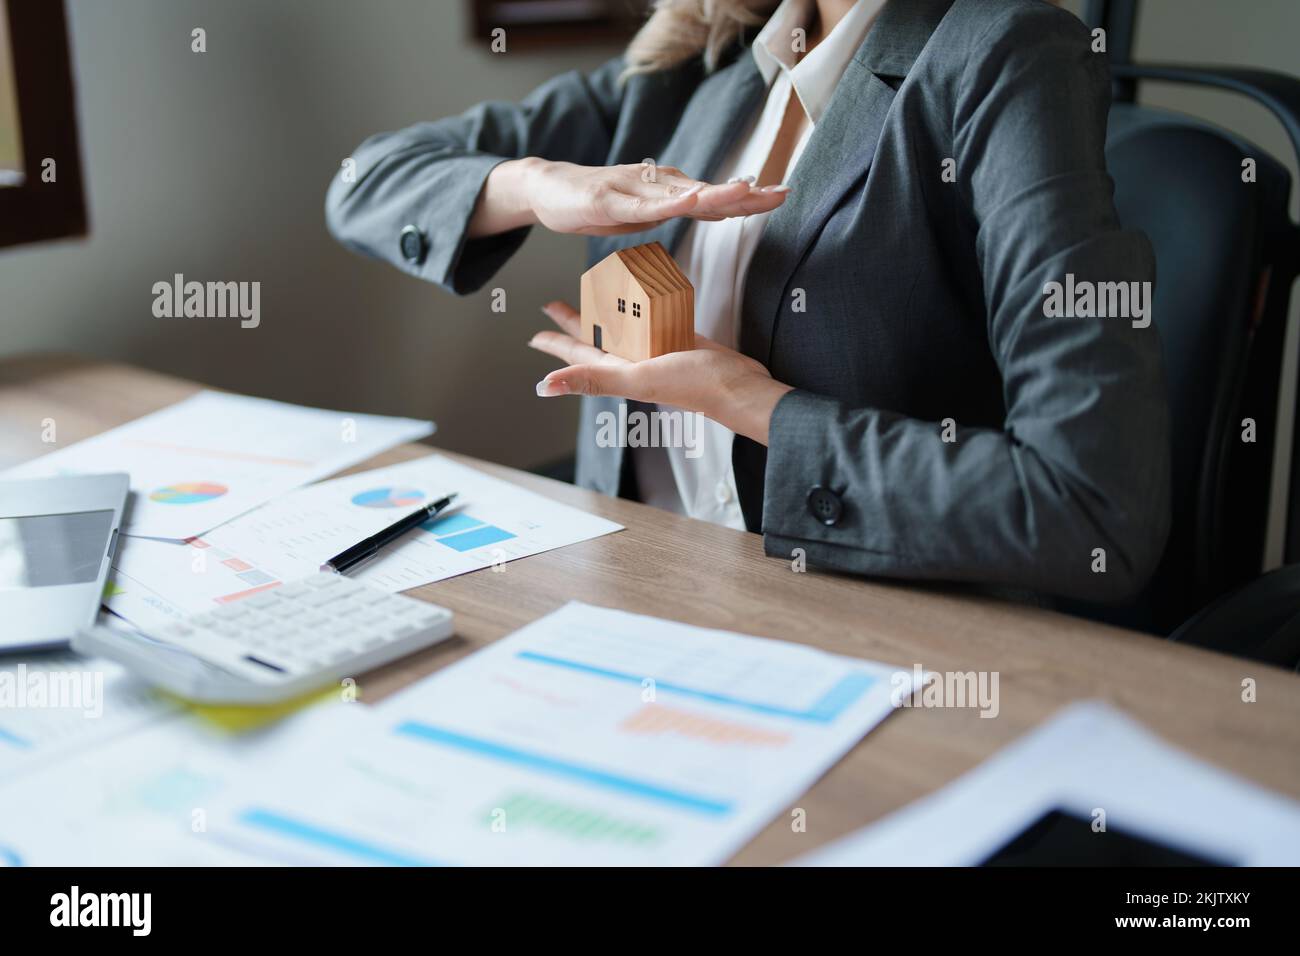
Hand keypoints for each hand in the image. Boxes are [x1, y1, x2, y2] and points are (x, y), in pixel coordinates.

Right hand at [469, 158, 789, 237]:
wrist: (550, 189)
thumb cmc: (598, 203)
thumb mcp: (646, 213)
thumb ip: (677, 210)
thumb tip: (713, 210)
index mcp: (669, 192)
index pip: (717, 197)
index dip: (750, 198)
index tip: (782, 195)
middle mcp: (658, 186)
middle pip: (709, 192)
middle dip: (747, 194)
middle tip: (781, 193)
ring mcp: (634, 191)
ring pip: (682, 195)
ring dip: (715, 193)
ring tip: (746, 191)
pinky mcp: (610, 201)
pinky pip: (643, 206)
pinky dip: (668, 203)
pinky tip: (689, 201)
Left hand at [528, 302, 793, 445]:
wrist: (737, 387)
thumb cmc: (692, 386)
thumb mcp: (637, 379)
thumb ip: (592, 380)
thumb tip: (544, 386)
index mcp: (619, 371)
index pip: (578, 355)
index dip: (555, 345)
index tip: (534, 335)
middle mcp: (634, 362)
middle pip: (595, 338)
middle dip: (574, 323)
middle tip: (554, 304)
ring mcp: (656, 350)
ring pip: (623, 327)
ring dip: (607, 313)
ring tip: (593, 295)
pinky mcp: (679, 338)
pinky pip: (652, 319)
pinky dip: (642, 307)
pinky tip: (641, 295)